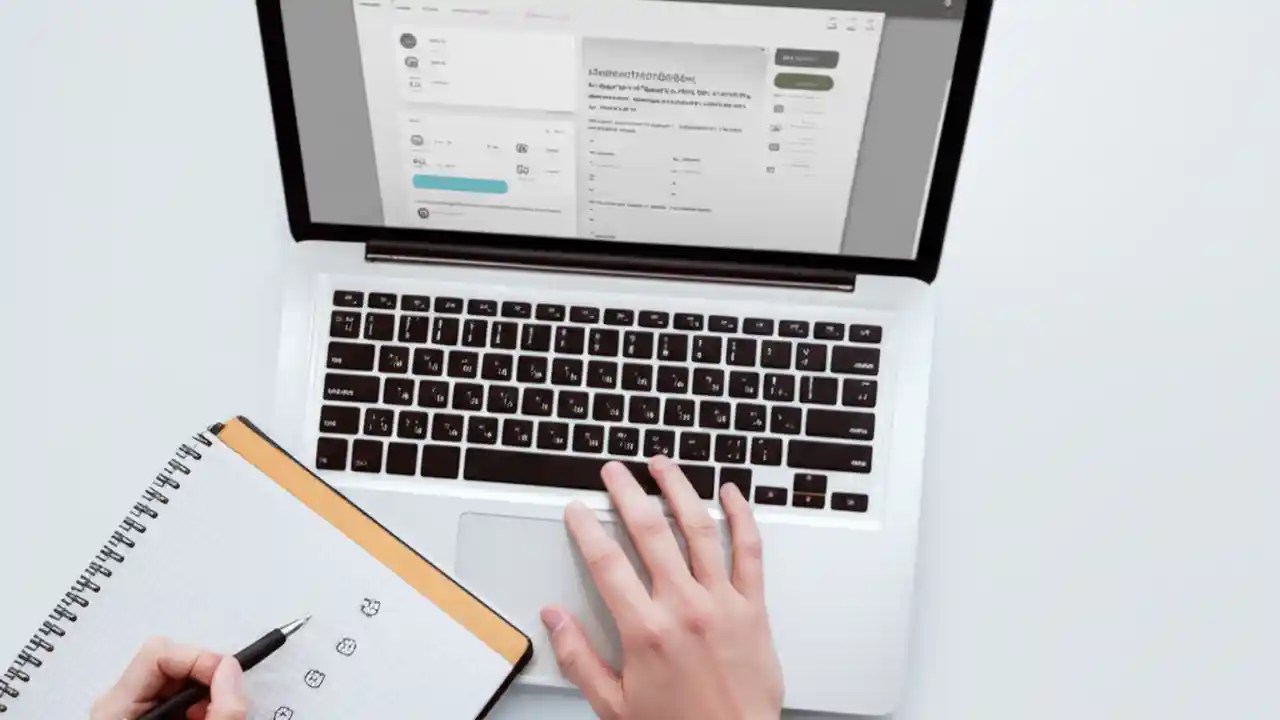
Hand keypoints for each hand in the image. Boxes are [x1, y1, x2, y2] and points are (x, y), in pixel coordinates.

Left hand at [91, 637, 248, 719]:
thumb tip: (233, 671)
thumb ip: (217, 711)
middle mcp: (119, 702)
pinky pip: (180, 694)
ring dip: (207, 694)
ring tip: (212, 717)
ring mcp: (132, 709)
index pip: (158, 652)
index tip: (228, 677)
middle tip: (223, 706)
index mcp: (115, 706)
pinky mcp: (147, 715)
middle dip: (208, 680)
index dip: (200, 658)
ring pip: (180, 677)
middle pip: (173, 661)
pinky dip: (201, 706)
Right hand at [542, 455, 782, 719]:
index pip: (607, 563)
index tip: (577, 511)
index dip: (587, 529)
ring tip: (662, 466)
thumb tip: (553, 619)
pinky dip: (741, 516)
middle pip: (650, 532)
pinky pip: (750, 550)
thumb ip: (579, 658)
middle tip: (614, 473)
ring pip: (699, 529)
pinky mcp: (754, 608)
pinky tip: (730, 494)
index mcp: (645, 631)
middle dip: (627, 493)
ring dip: (678, 489)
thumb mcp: (613, 704)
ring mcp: (722, 603)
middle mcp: (684, 608)